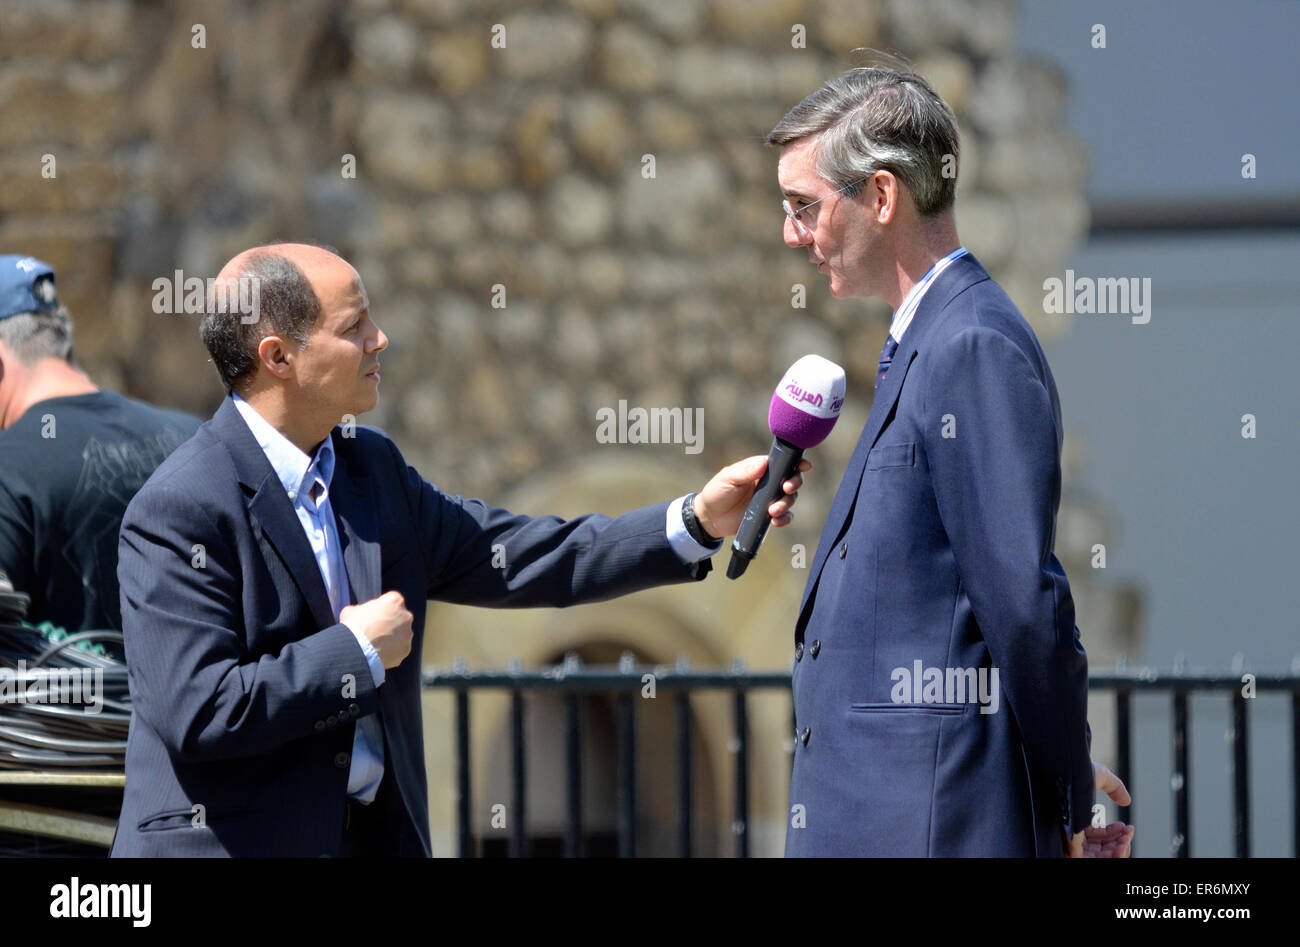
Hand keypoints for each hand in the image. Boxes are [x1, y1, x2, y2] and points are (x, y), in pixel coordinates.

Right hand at [341, 590, 413, 669]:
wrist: (356, 650)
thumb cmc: (353, 626)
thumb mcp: (352, 610)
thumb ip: (362, 609)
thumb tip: (361, 613)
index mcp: (395, 601)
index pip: (392, 600)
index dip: (383, 607)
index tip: (375, 614)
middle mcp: (406, 616)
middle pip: (400, 617)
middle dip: (390, 622)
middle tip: (377, 630)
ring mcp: (407, 633)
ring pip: (402, 633)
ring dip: (393, 637)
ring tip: (376, 643)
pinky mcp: (406, 649)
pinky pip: (400, 648)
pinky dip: (392, 650)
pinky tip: (380, 652)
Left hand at [693, 455, 810, 538]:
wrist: (709, 518)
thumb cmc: (717, 492)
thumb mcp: (727, 478)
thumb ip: (745, 471)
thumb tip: (764, 462)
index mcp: (761, 469)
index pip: (783, 462)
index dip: (797, 462)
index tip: (804, 465)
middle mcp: (769, 483)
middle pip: (792, 479)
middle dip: (794, 483)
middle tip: (786, 488)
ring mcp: (770, 500)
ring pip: (790, 499)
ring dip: (786, 503)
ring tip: (772, 511)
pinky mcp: (768, 516)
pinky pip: (785, 516)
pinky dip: (784, 519)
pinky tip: (775, 521)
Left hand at [1066, 759, 1134, 856]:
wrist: (1057, 767)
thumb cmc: (1070, 768)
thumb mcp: (1098, 776)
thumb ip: (1114, 787)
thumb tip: (1126, 801)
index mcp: (1075, 819)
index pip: (1098, 837)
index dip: (1116, 834)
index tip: (1126, 827)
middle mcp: (1071, 831)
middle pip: (1100, 849)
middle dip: (1120, 844)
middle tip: (1128, 835)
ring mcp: (1068, 840)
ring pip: (1098, 856)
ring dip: (1118, 852)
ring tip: (1126, 840)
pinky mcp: (1069, 846)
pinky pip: (1089, 860)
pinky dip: (1110, 857)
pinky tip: (1120, 845)